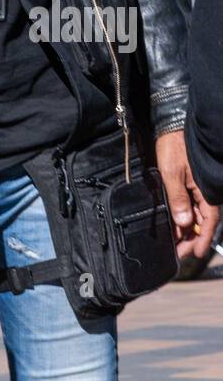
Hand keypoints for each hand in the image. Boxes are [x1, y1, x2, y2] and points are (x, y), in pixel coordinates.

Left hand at [155, 130, 219, 260]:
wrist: (171, 126)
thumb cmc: (174, 147)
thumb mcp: (172, 173)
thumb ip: (178, 199)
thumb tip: (185, 223)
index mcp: (206, 190)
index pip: (209, 221)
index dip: (203, 239)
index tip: (195, 253)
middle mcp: (204, 192)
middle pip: (202, 222)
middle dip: (191, 238)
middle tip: (179, 253)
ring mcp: (197, 188)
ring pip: (195, 215)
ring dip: (186, 229)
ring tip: (174, 243)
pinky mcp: (188, 184)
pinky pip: (189, 205)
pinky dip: (182, 217)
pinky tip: (174, 226)